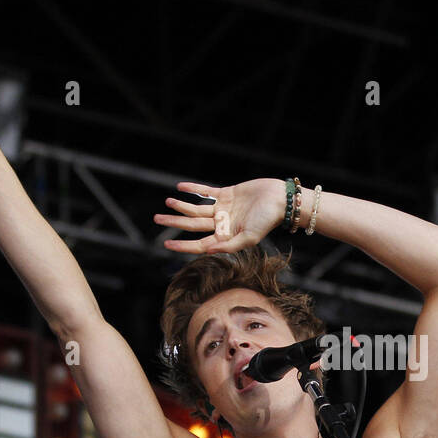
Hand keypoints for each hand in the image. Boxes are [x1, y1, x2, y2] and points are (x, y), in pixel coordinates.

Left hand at [153, 179, 285, 253]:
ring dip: (181, 206)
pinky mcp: (227, 194)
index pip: (200, 244)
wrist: (280, 199)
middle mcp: (222, 224)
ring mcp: (223, 209)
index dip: (183, 246)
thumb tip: (208, 250)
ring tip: (167, 202)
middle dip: (174, 223)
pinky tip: (180, 187)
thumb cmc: (268, 220)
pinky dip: (193, 189)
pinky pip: (206, 191)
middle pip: (193, 225)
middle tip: (157, 219)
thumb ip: (229, 246)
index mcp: (226, 237)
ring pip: (196, 209)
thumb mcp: (250, 237)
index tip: (166, 245)